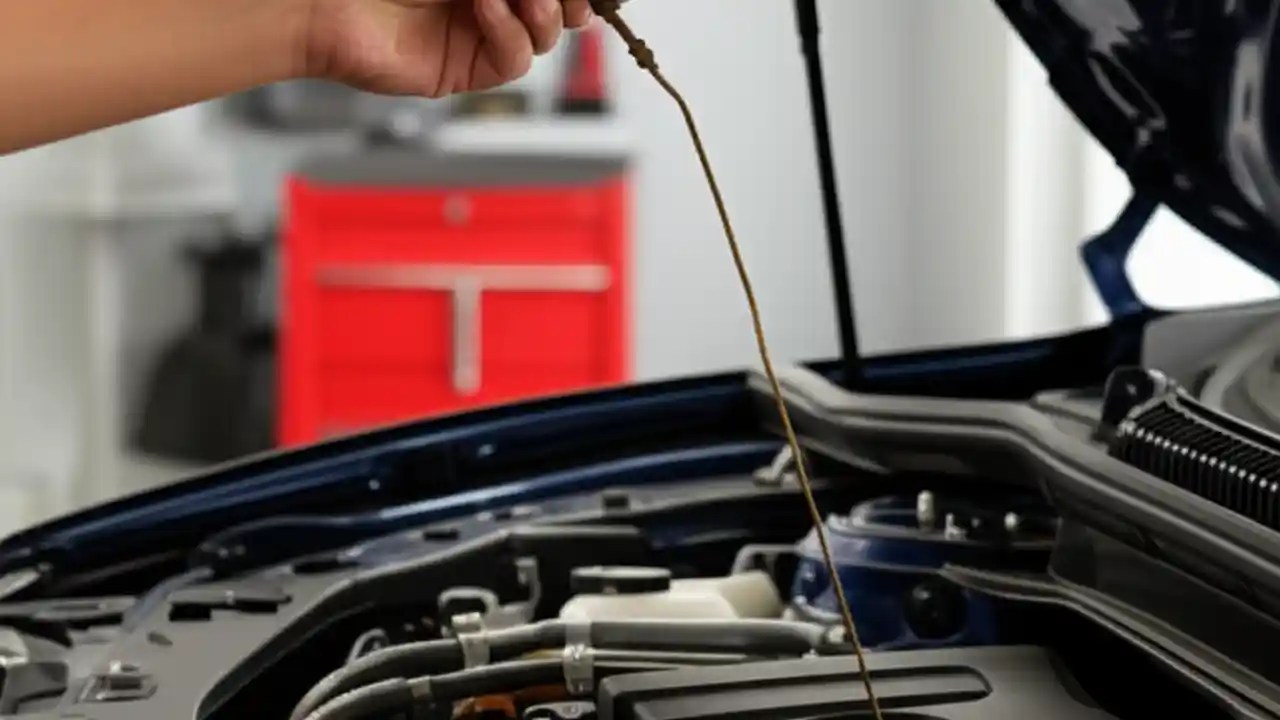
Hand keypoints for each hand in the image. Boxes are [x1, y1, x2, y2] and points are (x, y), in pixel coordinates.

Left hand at [304, 0, 593, 97]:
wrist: (324, 3)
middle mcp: (487, 4)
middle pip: (558, 12)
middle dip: (569, 1)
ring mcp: (477, 38)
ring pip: (542, 38)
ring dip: (541, 12)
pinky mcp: (463, 71)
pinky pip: (511, 61)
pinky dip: (508, 33)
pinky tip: (485, 8)